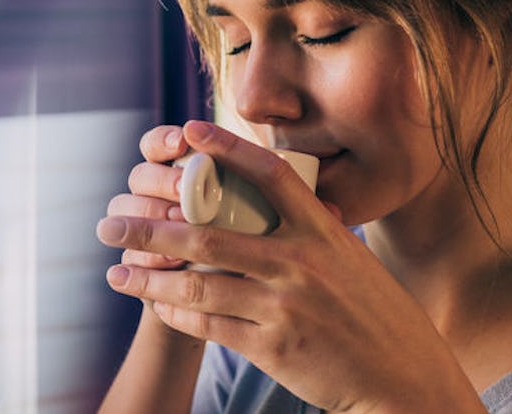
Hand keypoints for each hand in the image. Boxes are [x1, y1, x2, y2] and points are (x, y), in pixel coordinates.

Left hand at [96, 121, 483, 412]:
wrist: (403, 380)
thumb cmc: (376, 316)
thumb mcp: (352, 262)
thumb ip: (313, 235)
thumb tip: (277, 207)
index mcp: (322, 232)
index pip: (269, 174)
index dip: (226, 148)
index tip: (186, 131)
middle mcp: (300, 262)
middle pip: (207, 233)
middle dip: (148, 229)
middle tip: (109, 224)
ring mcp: (284, 306)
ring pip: (196, 284)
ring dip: (147, 279)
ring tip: (116, 275)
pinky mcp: (273, 346)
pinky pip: (209, 325)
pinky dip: (176, 315)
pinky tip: (156, 307)